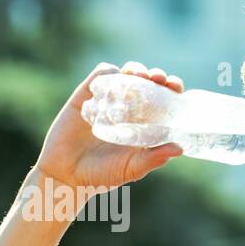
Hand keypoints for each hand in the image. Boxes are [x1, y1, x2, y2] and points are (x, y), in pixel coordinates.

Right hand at [35, 60, 184, 189]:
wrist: (65, 175)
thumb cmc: (101, 176)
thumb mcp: (131, 169)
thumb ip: (153, 159)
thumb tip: (179, 148)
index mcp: (143, 123)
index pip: (162, 99)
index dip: (171, 89)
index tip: (175, 87)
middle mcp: (127, 108)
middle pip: (147, 82)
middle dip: (156, 76)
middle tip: (159, 79)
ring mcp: (106, 100)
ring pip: (125, 74)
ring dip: (135, 69)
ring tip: (140, 76)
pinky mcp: (85, 96)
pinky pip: (100, 76)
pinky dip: (109, 72)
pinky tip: (116, 77)